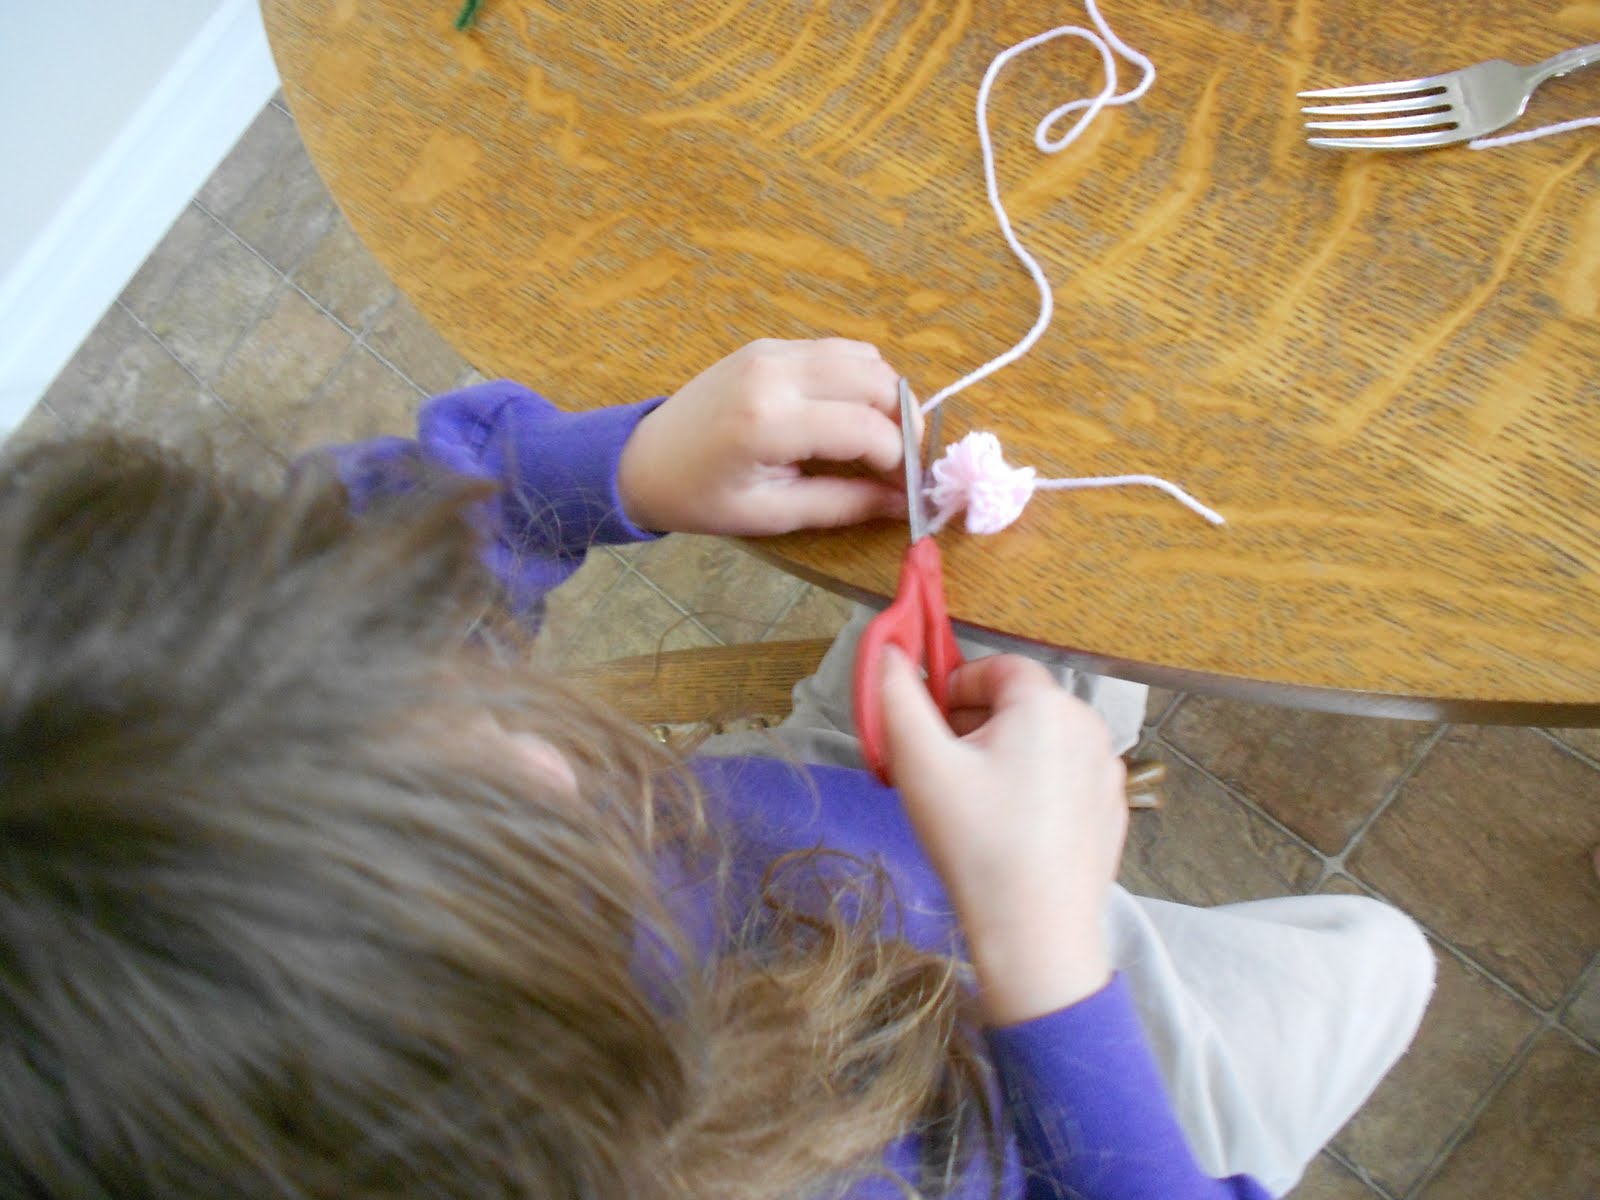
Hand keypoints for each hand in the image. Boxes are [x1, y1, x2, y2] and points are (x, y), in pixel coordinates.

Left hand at [616, 338, 908, 534]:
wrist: (642, 460)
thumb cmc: (702, 498)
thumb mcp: (773, 514)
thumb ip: (845, 503)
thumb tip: (905, 504)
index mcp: (769, 422)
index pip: (869, 429)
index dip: (901, 462)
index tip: (908, 490)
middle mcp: (775, 373)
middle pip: (877, 382)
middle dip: (903, 424)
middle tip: (902, 464)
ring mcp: (772, 350)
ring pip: (865, 357)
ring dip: (886, 398)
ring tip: (879, 440)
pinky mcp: (770, 344)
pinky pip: (838, 350)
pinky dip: (860, 379)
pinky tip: (850, 415)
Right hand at [879, 649, 1127, 1024]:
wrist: (1035, 934)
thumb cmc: (976, 843)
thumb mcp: (920, 764)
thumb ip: (896, 696)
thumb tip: (888, 648)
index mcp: (1047, 705)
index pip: (996, 667)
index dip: (955, 687)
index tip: (929, 728)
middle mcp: (1088, 727)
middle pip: (1020, 704)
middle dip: (975, 724)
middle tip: (941, 771)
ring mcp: (1106, 772)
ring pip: (1041, 742)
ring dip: (1002, 756)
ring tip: (972, 806)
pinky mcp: (1111, 812)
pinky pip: (1063, 779)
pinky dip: (1033, 789)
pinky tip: (1008, 832)